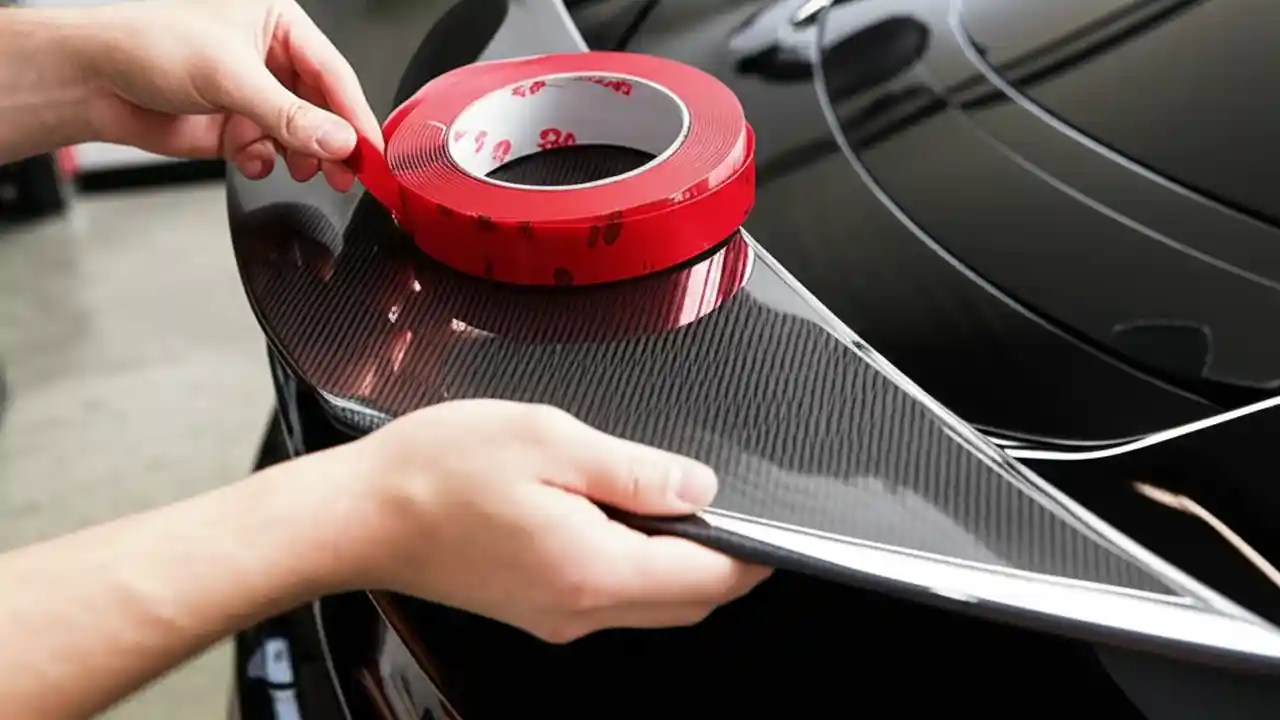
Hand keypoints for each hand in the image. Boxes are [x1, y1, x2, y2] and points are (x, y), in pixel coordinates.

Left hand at [80, 0, 379, 190]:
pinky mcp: (234, 125)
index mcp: (277, 23)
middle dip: (330, 142)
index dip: (355, 115)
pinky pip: (268, 150)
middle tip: (346, 173)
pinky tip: (248, 157)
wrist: (91, 80)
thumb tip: (337, 140)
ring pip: (297, 134)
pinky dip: (263, 160)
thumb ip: (289, 115)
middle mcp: (269, 56)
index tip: (372, 151)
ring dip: (298, 155)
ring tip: (297, 168)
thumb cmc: (146, 46)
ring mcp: (252, 93)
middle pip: (321, 107)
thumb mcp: (229, 75)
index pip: (334, 73)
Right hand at [314, 399, 772, 643]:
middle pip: (685, 602)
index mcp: (594, 568)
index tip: (773, 530)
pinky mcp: (532, 607)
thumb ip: (635, 468)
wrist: (357, 515)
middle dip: (723, 563)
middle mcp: (579, 609)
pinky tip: (615, 518)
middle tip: (730, 510)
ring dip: (677, 563)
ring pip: (649, 602)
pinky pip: (608, 596)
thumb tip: (697, 486)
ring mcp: (554, 616)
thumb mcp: (550, 439)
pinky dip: (635, 565)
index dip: (751, 554)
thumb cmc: (437, 471)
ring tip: (670, 503)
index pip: (707, 580)